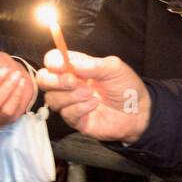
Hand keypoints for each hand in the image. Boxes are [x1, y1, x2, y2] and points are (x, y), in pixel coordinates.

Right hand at [35, 50, 149, 142]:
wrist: (138, 112)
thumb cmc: (126, 87)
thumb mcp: (114, 68)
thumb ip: (92, 64)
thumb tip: (69, 63)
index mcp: (76, 67)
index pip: (52, 61)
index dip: (52, 62)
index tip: (62, 66)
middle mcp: (69, 84)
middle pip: (43, 80)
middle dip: (55, 81)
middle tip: (74, 81)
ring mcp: (71, 102)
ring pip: (52, 99)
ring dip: (71, 96)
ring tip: (91, 94)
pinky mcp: (75, 120)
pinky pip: (66, 113)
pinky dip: (80, 108)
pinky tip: (94, 105)